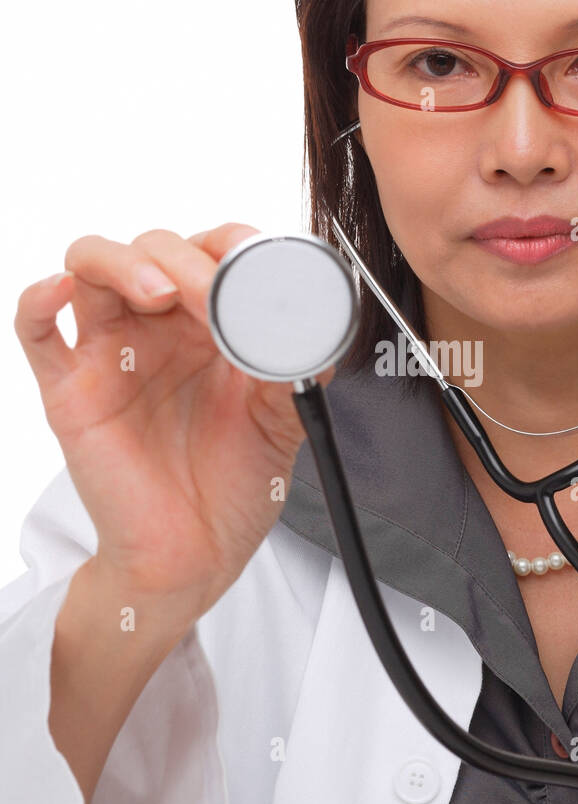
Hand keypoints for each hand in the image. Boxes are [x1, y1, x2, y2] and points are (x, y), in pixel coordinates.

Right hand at [15, 223, 334, 614]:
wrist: (195, 557)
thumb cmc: (232, 488)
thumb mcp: (282, 422)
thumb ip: (295, 370)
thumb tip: (314, 326)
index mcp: (212, 325)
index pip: (213, 251)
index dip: (234, 246)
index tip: (258, 269)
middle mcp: (159, 328)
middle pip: (155, 248)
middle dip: (187, 260)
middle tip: (217, 296)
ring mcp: (111, 352)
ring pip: (93, 265)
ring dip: (125, 261)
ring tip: (162, 291)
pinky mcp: (71, 389)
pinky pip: (37, 329)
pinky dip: (40, 298)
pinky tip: (60, 291)